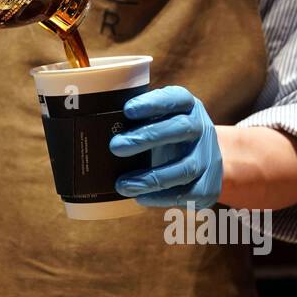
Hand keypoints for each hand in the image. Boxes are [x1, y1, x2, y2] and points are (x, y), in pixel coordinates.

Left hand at [109, 86, 222, 209]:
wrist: (206, 160)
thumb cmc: (165, 134)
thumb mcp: (158, 118)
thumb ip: (134, 119)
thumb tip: (87, 125)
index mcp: (187, 105)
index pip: (174, 98)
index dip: (152, 103)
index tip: (127, 110)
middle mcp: (201, 127)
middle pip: (179, 129)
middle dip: (147, 138)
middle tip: (115, 146)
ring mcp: (209, 157)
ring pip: (185, 167)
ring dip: (151, 177)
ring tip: (122, 185)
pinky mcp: (210, 185)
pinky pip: (187, 193)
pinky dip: (162, 197)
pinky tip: (140, 198)